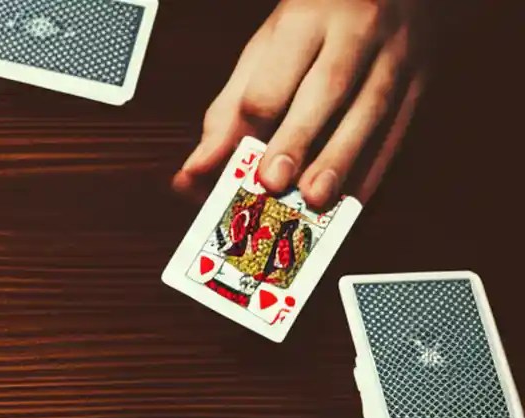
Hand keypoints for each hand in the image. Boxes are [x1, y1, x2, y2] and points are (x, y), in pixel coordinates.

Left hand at [173, 0, 425, 208]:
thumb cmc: (316, 18)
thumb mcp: (266, 48)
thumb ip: (230, 107)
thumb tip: (197, 168)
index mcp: (308, 15)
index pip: (279, 69)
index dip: (258, 116)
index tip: (243, 156)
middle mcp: (357, 29)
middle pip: (326, 88)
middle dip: (299, 137)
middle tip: (275, 182)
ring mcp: (397, 52)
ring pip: (371, 109)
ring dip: (342, 158)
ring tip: (316, 197)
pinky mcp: (422, 77)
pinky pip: (399, 126)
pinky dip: (375, 167)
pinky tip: (353, 198)